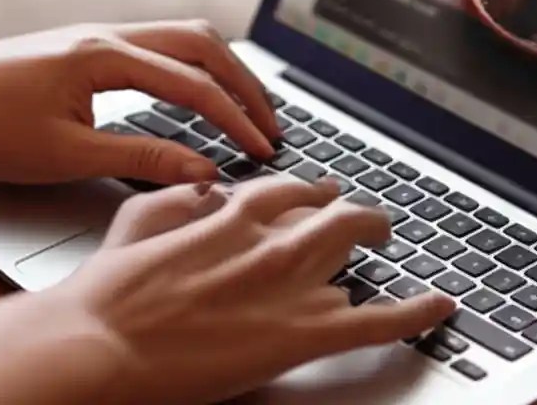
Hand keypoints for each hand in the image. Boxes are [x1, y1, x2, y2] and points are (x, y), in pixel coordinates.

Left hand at [0, 21, 279, 184]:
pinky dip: (196, 67)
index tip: (262, 149)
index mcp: (105, 57)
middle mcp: (109, 35)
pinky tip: (202, 94)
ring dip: (223, 70)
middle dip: (246, 84)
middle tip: (272, 123)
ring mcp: (99, 35)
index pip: (194, 85)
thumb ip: (142, 159)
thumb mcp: (65, 155)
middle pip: (204, 44)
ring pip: (185, 36)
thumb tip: (202, 170)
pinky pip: (162, 45)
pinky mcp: (90, 46)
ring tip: (248, 107)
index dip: (235, 120)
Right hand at [70, 178, 454, 403]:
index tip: (316, 196)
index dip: (308, 194)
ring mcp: (293, 284)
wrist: (95, 347)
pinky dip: (418, 310)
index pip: (288, 191)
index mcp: (231, 214)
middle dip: (353, 212)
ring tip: (391, 245)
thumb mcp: (133, 226)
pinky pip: (380, 319)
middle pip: (335, 212)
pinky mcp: (304, 332)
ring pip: (356, 249)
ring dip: (378, 239)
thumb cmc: (103, 298)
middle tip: (365, 219)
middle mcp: (272, 239)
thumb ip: (173, 201)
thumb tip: (203, 189)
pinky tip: (441, 304)